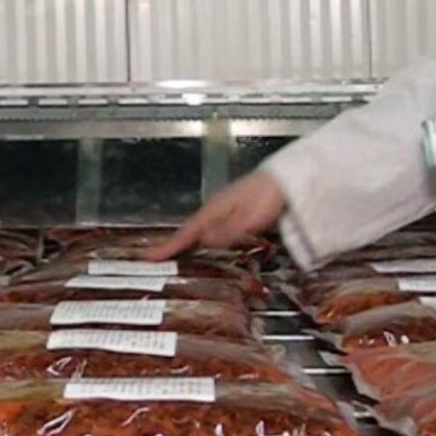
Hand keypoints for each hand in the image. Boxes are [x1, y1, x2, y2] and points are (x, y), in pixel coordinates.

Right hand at [146, 171, 286, 259]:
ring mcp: (223, 209)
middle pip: (188, 230)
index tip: (149, 257)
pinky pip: (210, 228)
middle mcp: (215, 209)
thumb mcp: (249, 217)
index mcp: (215, 210)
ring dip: (185, 242)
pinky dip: (200, 238)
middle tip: (156, 257)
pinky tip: (203, 244)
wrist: (287, 179)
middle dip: (171, 244)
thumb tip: (207, 240)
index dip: (168, 246)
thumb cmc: (269, 195)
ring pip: (198, 229)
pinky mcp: (233, 212)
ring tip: (173, 254)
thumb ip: (228, 230)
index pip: (186, 232)